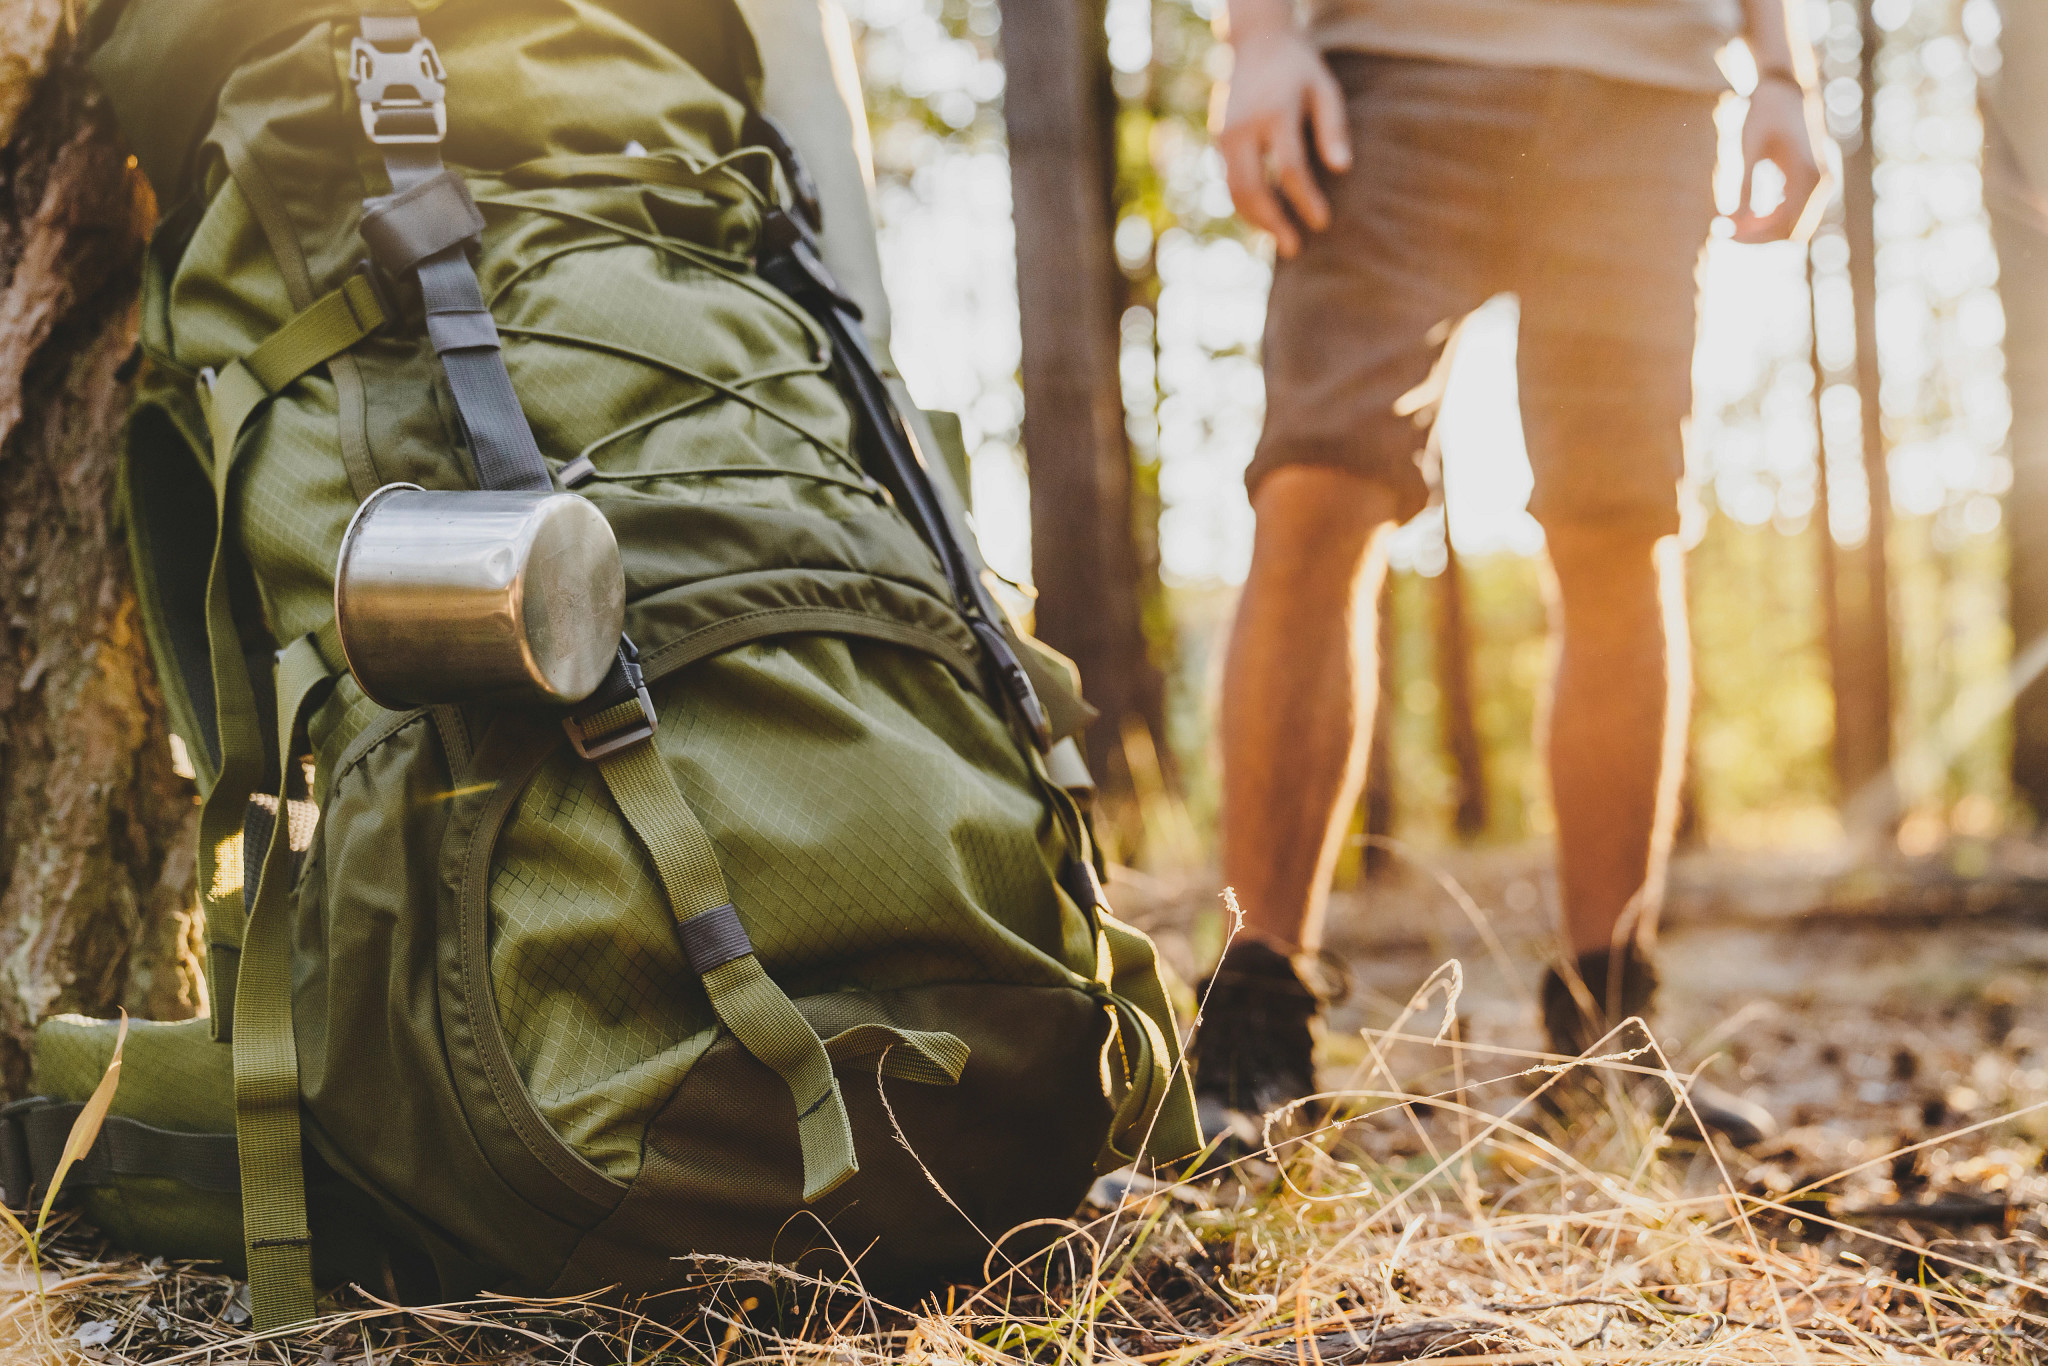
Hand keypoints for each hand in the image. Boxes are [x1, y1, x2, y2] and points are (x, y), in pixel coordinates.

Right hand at [1214, 32, 1351, 257]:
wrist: (1255, 41)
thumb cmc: (1299, 68)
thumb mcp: (1324, 89)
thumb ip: (1334, 128)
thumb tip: (1343, 170)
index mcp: (1275, 113)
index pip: (1290, 168)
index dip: (1306, 200)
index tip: (1322, 223)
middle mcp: (1243, 127)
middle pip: (1252, 188)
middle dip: (1274, 222)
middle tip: (1295, 248)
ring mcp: (1224, 134)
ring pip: (1234, 191)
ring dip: (1256, 221)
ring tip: (1280, 240)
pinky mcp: (1217, 140)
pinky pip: (1228, 182)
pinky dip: (1246, 205)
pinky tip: (1266, 220)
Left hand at [1732, 77, 1823, 242]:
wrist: (1785, 87)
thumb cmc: (1765, 113)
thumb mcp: (1749, 150)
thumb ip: (1745, 187)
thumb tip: (1735, 224)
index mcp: (1809, 177)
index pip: (1784, 227)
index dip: (1751, 238)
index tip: (1720, 233)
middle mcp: (1821, 184)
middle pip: (1792, 234)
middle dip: (1757, 239)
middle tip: (1722, 232)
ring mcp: (1819, 183)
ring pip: (1794, 226)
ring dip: (1763, 231)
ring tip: (1728, 224)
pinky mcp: (1811, 180)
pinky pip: (1794, 213)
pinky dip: (1770, 219)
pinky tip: (1744, 214)